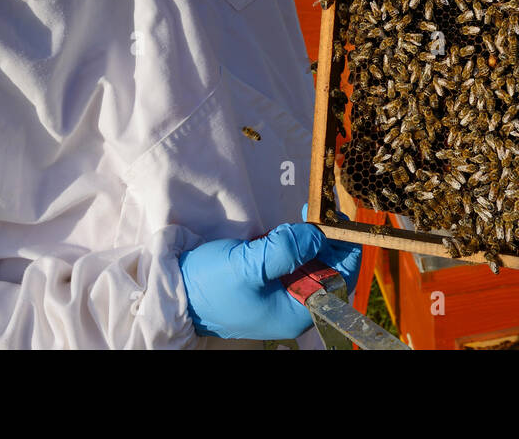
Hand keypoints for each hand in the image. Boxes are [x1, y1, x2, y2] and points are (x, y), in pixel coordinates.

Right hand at [178, 204, 361, 339]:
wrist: (175, 291)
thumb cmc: (210, 287)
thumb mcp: (249, 267)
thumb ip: (287, 250)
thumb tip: (318, 233)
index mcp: (297, 311)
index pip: (339, 279)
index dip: (343, 248)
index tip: (336, 218)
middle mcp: (294, 303)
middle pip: (326, 265)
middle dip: (321, 236)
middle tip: (312, 208)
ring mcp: (280, 290)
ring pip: (307, 258)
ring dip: (303, 236)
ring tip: (292, 219)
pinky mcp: (266, 277)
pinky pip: (288, 256)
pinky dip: (286, 240)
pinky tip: (275, 232)